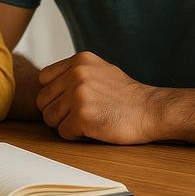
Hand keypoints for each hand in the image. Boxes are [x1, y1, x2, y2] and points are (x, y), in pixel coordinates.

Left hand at [36, 51, 154, 143]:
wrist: (151, 110)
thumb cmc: (126, 95)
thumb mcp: (100, 70)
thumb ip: (74, 72)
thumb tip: (48, 82)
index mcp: (79, 61)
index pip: (43, 79)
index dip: (53, 94)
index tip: (69, 101)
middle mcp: (77, 74)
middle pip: (43, 100)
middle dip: (57, 111)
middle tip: (77, 115)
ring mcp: (79, 94)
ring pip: (49, 117)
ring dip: (65, 124)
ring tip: (87, 121)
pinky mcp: (82, 116)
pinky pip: (63, 131)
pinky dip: (75, 135)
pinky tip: (92, 129)